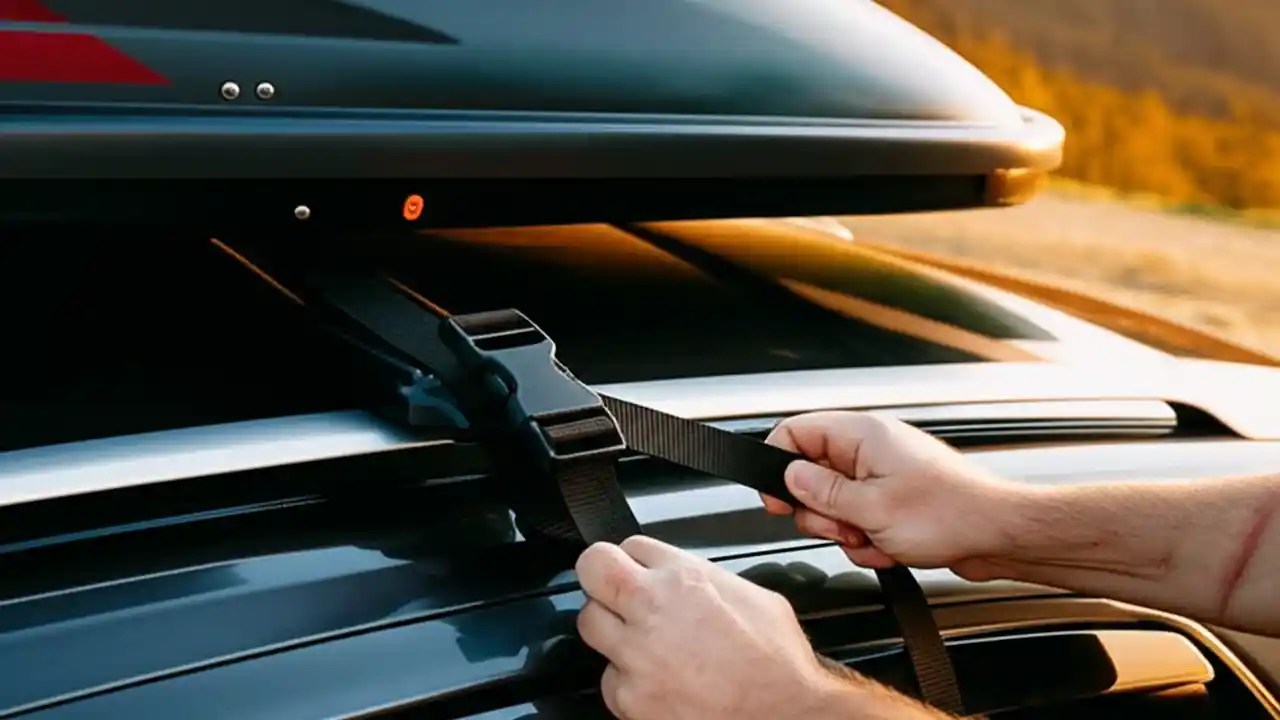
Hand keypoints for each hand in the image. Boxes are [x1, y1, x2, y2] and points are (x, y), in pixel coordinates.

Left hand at [574, 535, 856, 719]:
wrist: (785, 716)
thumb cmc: (777, 662)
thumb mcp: (752, 594)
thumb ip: (704, 578)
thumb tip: (684, 577)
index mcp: (684, 579)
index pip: (631, 545)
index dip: (639, 559)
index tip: (642, 570)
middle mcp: (652, 611)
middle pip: (592, 569)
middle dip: (603, 577)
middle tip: (616, 591)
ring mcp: (635, 656)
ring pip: (591, 624)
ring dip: (612, 629)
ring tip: (643, 641)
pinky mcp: (629, 698)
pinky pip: (609, 678)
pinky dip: (628, 680)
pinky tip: (657, 680)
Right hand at [764, 411, 1026, 580]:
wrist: (997, 535)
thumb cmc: (950, 514)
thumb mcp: (871, 508)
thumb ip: (821, 492)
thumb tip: (789, 477)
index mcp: (862, 435)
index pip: (796, 432)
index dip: (778, 466)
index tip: (777, 500)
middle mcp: (870, 449)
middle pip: (811, 475)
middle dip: (821, 511)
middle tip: (842, 526)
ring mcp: (882, 475)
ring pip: (834, 504)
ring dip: (846, 531)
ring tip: (873, 538)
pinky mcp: (893, 500)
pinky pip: (859, 520)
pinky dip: (868, 540)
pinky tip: (889, 548)